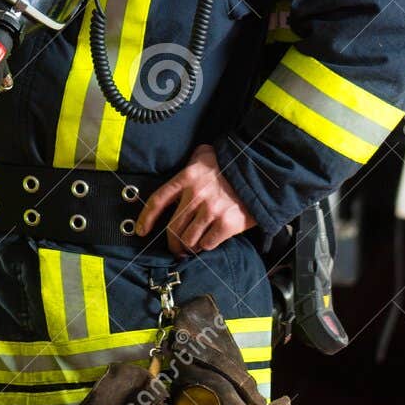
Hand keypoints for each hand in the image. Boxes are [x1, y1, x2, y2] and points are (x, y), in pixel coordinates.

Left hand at [136, 143, 257, 256]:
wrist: (262, 171)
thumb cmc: (231, 163)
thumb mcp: (204, 155)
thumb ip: (189, 163)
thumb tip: (180, 170)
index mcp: (186, 178)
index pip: (158, 201)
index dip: (146, 218)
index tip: (142, 231)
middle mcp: (196, 195)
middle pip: (173, 228)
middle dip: (172, 243)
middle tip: (175, 249)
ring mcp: (211, 210)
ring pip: (189, 239)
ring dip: (189, 248)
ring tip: (192, 249)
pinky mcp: (228, 223)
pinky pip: (208, 243)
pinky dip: (206, 246)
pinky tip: (209, 242)